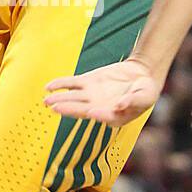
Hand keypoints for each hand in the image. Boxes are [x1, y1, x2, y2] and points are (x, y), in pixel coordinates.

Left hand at [45, 56, 162, 126]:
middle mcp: (99, 108)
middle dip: (68, 109)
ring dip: (59, 99)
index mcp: (114, 117)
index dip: (98, 114)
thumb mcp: (146, 96)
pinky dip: (60, 84)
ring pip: (73, 98)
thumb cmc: (146, 91)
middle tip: (54, 108)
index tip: (92, 111)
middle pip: (82, 109)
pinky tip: (48, 87)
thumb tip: (120, 105)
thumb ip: (134, 101)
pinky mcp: (88, 82)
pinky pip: (71, 84)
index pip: (103, 116)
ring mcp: (91, 96)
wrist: (141, 75)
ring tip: (46, 101)